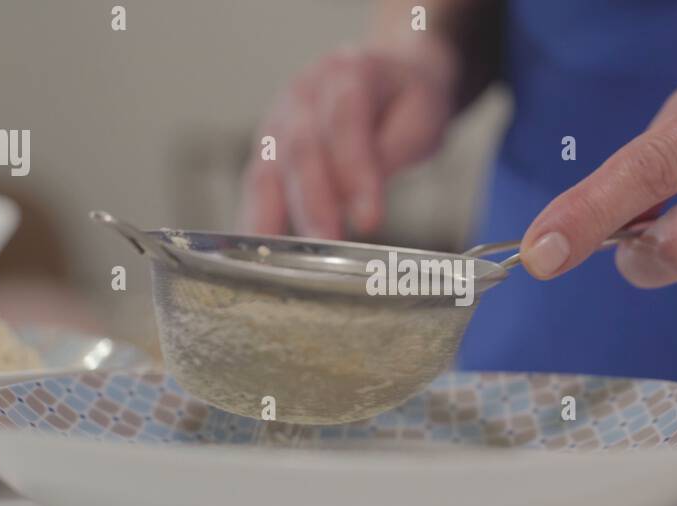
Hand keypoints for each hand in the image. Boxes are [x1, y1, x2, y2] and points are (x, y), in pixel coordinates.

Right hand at [239, 44, 456, 238]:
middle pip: (301, 149)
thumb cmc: (406, 99)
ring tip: (280, 262)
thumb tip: (361, 200)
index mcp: (349, 73)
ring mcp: (279, 118)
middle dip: (314, 204)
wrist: (387, 72)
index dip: (355, 173)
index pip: (346, 122)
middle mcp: (304, 92)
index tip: (369, 221)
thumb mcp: (421, 118)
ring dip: (272, 218)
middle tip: (329, 245)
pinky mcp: (268, 146)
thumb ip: (393, 153)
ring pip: (268, 169)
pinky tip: (256, 253)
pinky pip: (256, 185)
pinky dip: (254, 219)